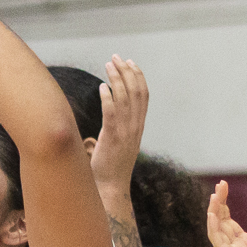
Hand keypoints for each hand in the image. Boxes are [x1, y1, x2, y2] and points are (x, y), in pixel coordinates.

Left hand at [89, 54, 150, 207]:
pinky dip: (109, 98)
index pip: (144, 96)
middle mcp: (135, 127)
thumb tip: (111, 116)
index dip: (138, 76)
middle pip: (136, 92)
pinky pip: (112, 113)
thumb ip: (118, 128)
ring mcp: (125, 133)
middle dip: (127, 71)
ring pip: (125, 98)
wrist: (110, 189)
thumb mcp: (119, 143)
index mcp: (138, 127)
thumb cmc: (110, 168)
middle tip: (116, 57)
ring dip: (117, 78)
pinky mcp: (113, 138)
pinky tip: (102, 86)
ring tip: (108, 64)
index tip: (130, 62)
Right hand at [204, 181, 246, 246]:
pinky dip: (214, 229)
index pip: (229, 221)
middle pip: (221, 222)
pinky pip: (220, 244)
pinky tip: (213, 214)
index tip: (223, 186)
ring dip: (213, 213)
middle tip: (219, 184)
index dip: (225, 204)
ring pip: (217, 232)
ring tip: (214, 196)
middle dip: (218, 203)